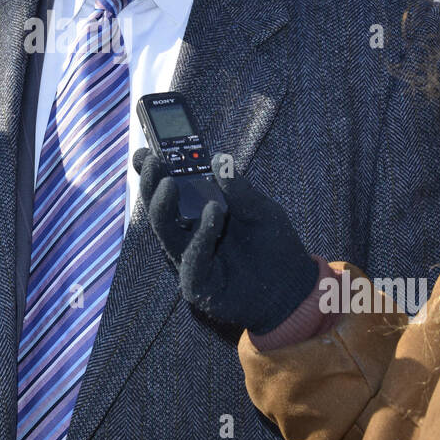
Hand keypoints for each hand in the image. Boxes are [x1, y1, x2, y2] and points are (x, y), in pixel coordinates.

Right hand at [133, 149, 318, 334]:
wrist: (293, 288)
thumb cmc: (274, 247)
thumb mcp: (260, 209)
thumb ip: (238, 189)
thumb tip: (217, 159)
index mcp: (199, 217)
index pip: (171, 193)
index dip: (156, 174)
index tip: (146, 151)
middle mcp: (189, 237)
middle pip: (161, 211)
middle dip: (152, 185)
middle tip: (150, 161)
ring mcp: (190, 261)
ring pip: (166, 233)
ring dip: (164, 207)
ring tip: (170, 183)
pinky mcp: (198, 285)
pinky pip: (192, 259)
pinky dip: (201, 235)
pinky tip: (213, 213)